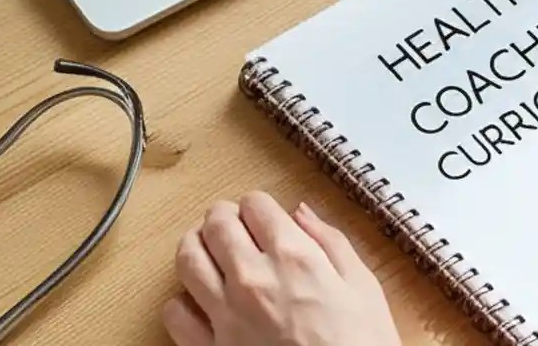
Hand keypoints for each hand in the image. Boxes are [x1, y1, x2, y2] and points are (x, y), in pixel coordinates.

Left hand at [164, 191, 400, 345]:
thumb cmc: (361, 345)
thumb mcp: (362, 285)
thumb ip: (330, 241)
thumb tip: (301, 214)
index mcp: (294, 257)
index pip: (254, 204)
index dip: (258, 205)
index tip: (263, 215)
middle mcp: (253, 279)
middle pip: (216, 224)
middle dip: (224, 216)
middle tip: (233, 224)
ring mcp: (227, 315)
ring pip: (187, 259)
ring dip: (196, 246)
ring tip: (210, 250)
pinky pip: (175, 314)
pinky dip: (183, 301)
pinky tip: (201, 301)